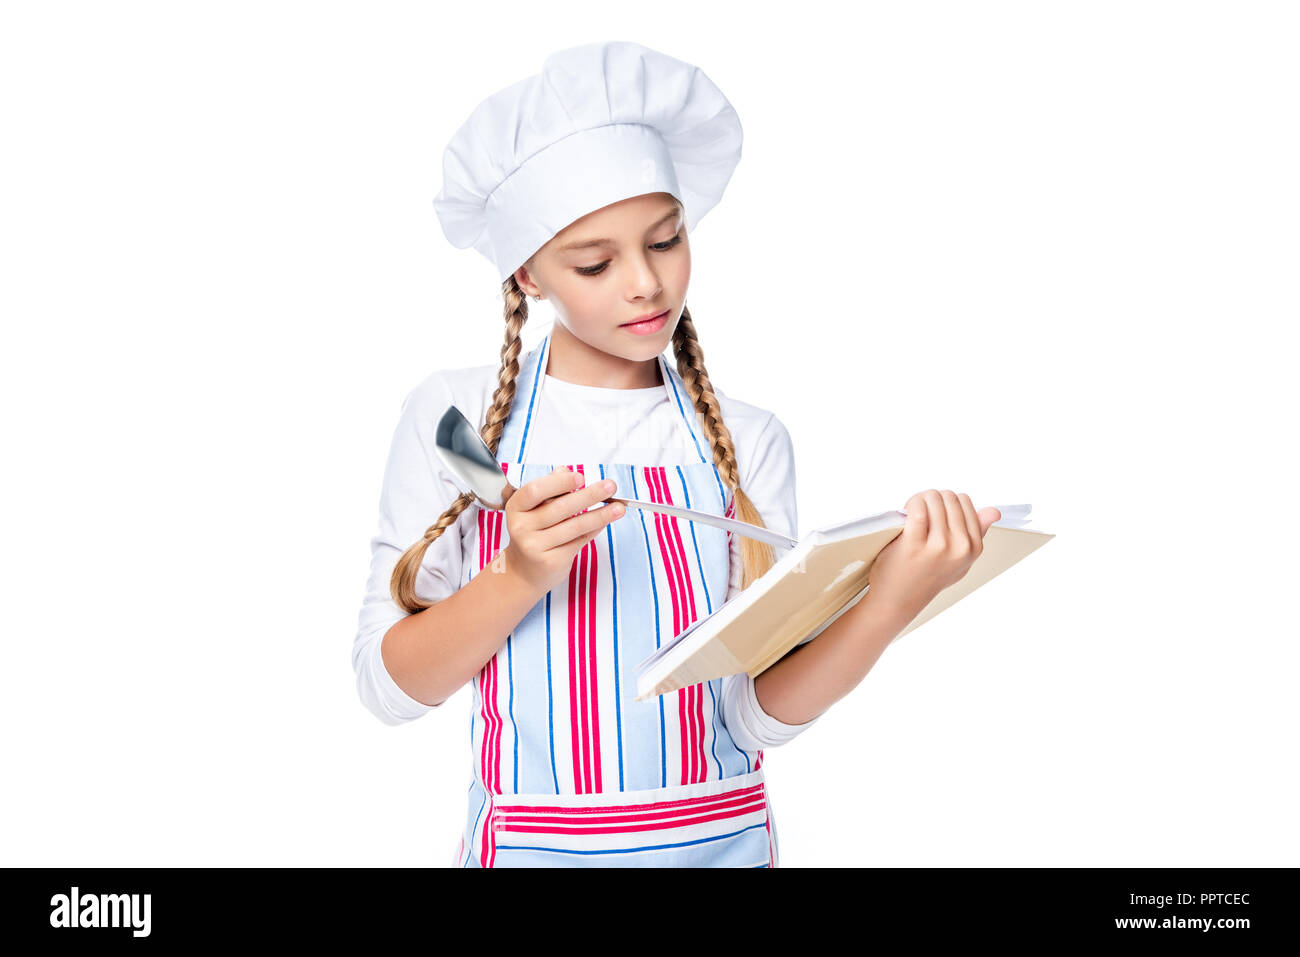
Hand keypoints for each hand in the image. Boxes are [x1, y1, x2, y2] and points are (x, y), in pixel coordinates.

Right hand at [501, 466, 625, 594]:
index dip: (559, 483)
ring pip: (574, 526)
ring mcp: (534, 546)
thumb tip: (566, 471)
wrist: (523, 572)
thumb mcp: (534, 509)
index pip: (535, 490)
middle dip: (589, 495)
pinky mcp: (551, 561)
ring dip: (600, 515)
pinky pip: (579, 541)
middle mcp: (521, 527)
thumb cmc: (533, 534)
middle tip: (610, 487)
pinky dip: (594, 529)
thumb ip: (550, 490)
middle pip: (560, 508)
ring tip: (618, 508)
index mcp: (516, 507)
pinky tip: (605, 522)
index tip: (581, 477)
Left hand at [865, 489, 1001, 617]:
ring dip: (920, 498)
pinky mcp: (914, 544)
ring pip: (934, 499)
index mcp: (974, 548)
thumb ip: (978, 533)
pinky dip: (911, 503)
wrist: (900, 599)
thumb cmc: (927, 576)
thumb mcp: (960, 559)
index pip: (965, 503)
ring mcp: (938, 546)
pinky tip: (905, 512)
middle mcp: (960, 547)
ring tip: (912, 510)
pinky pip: (917, 509)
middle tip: (921, 511)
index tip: (935, 512)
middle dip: (933, 498)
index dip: (947, 502)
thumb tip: (994, 511)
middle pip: (949, 498)